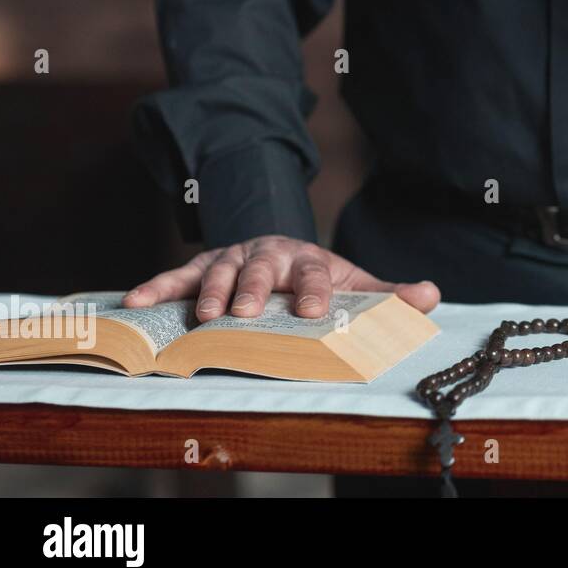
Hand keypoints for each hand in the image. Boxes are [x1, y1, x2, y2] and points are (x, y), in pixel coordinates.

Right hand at [122, 235, 440, 320]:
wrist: (280, 250)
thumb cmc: (319, 277)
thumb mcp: (355, 281)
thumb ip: (388, 294)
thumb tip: (432, 296)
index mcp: (309, 260)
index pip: (314, 274)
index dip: (315, 291)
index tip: (314, 312)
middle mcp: (268, 254)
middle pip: (261, 269)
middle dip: (254, 290)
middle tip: (247, 314)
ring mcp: (233, 258)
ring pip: (219, 271)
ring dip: (211, 293)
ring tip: (204, 317)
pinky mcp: (203, 266)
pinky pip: (178, 277)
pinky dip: (157, 288)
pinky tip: (135, 302)